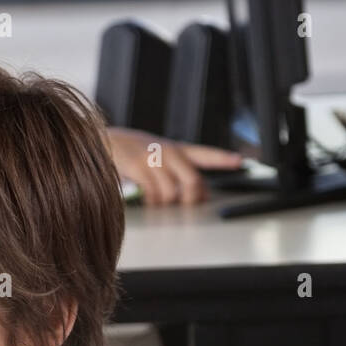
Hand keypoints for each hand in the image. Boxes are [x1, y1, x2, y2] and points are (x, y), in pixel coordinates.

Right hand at [105, 126, 240, 205]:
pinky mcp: (139, 167)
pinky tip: (148, 200)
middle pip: (193, 181)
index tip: (240, 161)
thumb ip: (179, 170)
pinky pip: (154, 194)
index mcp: (177, 149)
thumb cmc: (134, 153)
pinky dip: (152, 202)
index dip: (223, 158)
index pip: (205, 153)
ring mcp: (154, 158)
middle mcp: (169, 152)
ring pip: (172, 192)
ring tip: (158, 200)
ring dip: (166, 203)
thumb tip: (199, 193)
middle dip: (191, 199)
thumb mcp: (160, 155)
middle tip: (183, 204)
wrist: (105, 141)